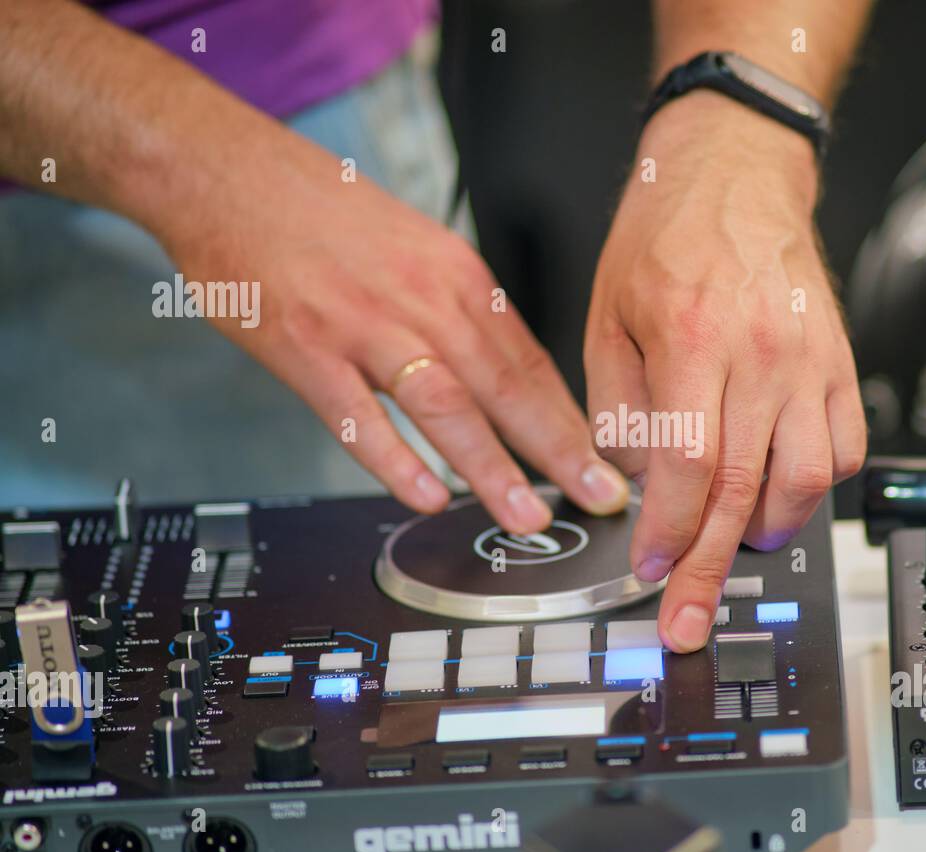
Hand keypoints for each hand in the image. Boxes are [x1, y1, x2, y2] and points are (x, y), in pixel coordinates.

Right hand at [160, 140, 627, 533]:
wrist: (228, 168)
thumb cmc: (321, 213)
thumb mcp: (416, 247)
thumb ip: (459, 314)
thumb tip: (503, 378)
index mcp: (457, 277)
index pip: (531, 362)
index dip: (572, 421)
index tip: (603, 463)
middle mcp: (423, 299)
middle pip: (506, 385)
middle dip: (559, 451)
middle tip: (598, 498)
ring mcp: (364, 324)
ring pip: (445, 403)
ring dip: (491, 466)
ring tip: (526, 515)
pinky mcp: (305, 345)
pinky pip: (356, 414)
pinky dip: (393, 458)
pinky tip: (424, 495)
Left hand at [585, 93, 866, 652]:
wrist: (734, 172)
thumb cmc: (663, 239)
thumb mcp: (607, 318)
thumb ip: (619, 410)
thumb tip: (637, 490)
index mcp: (693, 339)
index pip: (688, 466)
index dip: (668, 533)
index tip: (651, 569)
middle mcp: (761, 354)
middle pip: (743, 490)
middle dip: (710, 569)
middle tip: (687, 620)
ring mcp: (811, 360)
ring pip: (806, 481)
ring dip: (764, 531)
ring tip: (729, 542)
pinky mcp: (840, 363)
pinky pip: (844, 449)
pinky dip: (813, 490)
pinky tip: (777, 495)